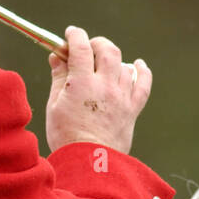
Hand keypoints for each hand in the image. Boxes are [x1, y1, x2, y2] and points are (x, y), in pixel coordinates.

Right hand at [45, 27, 151, 154]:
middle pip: (107, 50)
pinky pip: (143, 84)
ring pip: (124, 65)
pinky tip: (138, 65)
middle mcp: (105, 85)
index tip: (71, 34)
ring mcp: (122, 96)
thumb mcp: (54, 106)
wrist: (90, 164)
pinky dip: (141, 71)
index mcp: (82, 83)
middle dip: (96, 43)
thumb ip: (59, 78)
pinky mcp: (132, 109)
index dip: (75, 36)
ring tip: (103, 65)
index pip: (81, 47)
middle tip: (88, 48)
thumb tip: (57, 56)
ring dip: (113, 59)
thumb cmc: (66, 137)